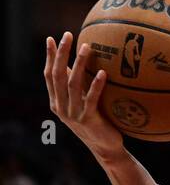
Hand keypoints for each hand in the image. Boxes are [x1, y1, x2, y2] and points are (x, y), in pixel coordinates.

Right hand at [43, 31, 123, 157]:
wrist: (106, 149)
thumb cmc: (97, 123)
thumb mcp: (82, 104)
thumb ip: (77, 87)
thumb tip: (77, 63)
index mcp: (56, 102)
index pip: (49, 75)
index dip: (50, 56)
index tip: (51, 39)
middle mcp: (61, 107)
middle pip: (57, 75)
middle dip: (61, 53)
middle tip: (68, 35)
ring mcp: (73, 114)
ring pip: (73, 83)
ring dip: (80, 63)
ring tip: (87, 47)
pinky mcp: (88, 120)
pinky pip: (91, 99)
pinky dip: (96, 85)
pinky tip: (102, 73)